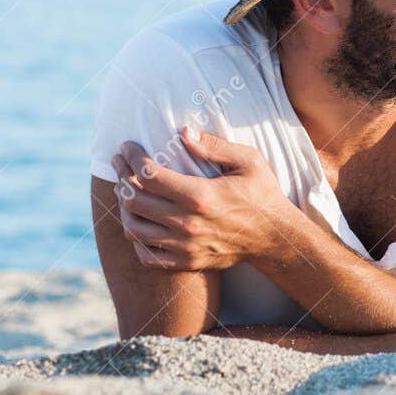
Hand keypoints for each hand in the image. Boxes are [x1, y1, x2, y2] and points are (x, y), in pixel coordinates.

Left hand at [112, 126, 293, 271]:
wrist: (275, 237)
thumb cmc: (262, 194)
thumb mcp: (249, 161)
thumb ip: (214, 146)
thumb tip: (183, 132)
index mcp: (200, 195)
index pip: (149, 175)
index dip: (131, 158)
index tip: (126, 147)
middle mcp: (187, 223)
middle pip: (134, 200)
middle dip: (120, 177)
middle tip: (120, 164)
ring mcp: (185, 246)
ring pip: (134, 228)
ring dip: (124, 207)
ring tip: (126, 191)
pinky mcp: (186, 262)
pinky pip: (146, 255)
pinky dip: (136, 238)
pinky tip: (140, 221)